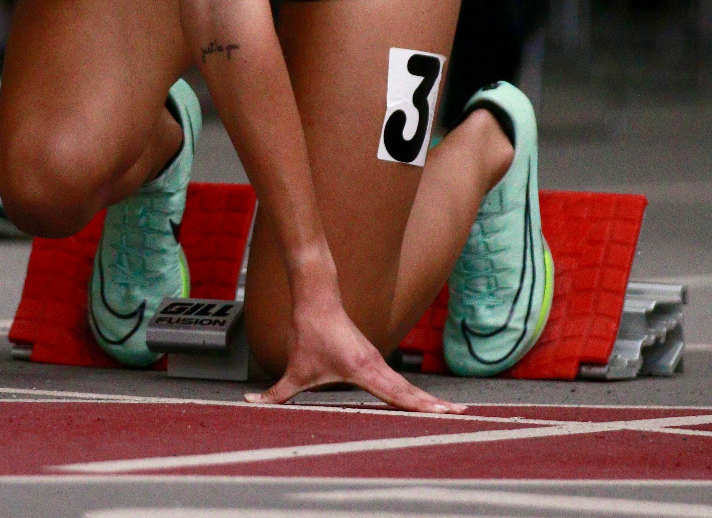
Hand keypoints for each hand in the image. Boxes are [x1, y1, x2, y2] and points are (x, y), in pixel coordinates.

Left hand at [247, 295, 459, 413]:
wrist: (317, 297)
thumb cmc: (307, 333)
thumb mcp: (292, 370)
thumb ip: (274, 394)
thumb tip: (249, 404)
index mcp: (364, 370)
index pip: (397, 394)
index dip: (419, 406)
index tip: (443, 413)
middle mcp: (376, 366)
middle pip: (410, 391)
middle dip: (435, 405)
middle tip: (462, 415)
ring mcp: (377, 361)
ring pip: (406, 386)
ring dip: (428, 399)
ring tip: (453, 411)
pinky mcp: (372, 358)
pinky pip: (397, 380)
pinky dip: (412, 392)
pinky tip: (422, 401)